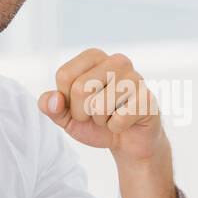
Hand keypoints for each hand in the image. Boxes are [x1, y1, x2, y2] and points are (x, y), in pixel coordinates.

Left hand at [38, 48, 165, 164]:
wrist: (127, 140)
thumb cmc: (95, 122)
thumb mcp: (65, 115)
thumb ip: (50, 106)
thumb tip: (54, 100)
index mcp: (94, 56)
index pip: (65, 76)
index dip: (67, 99)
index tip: (80, 104)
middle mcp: (117, 60)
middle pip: (81, 89)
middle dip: (83, 113)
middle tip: (97, 114)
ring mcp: (136, 78)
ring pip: (99, 106)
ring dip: (101, 121)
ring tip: (112, 116)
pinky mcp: (147, 99)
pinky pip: (118, 120)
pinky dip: (116, 128)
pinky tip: (126, 122)